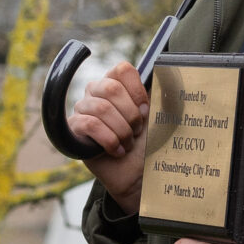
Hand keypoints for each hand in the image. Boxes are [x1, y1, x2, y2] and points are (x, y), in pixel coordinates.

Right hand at [69, 61, 149, 214]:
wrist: (137, 174)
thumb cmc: (146, 143)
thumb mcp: (157, 116)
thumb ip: (160, 94)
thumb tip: (168, 75)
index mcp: (117, 83)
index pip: (122, 70)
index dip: (136, 90)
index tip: (145, 109)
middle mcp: (96, 92)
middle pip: (111, 87)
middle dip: (130, 114)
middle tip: (137, 131)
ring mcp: (83, 109)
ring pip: (101, 108)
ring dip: (122, 131)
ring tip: (128, 144)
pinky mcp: (74, 128)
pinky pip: (90, 124)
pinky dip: (109, 140)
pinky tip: (117, 151)